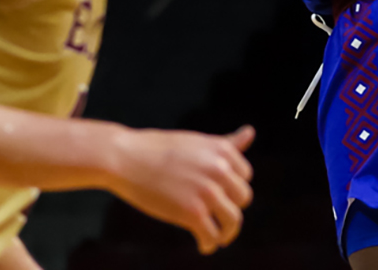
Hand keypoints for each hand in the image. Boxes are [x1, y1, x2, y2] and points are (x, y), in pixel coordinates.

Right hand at [111, 126, 254, 254]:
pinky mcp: (192, 213)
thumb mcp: (197, 142)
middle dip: (231, 208)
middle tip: (219, 218)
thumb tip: (250, 132)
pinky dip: (209, 244)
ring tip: (218, 237)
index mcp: (222, 150)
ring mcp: (207, 192)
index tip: (221, 196)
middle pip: (243, 198)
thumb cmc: (159, 149)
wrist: (126, 158)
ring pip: (233, 220)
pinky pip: (212, 235)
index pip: (245, 176)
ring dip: (227, 232)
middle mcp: (219, 169)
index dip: (232, 188)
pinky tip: (203, 246)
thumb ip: (226, 143)